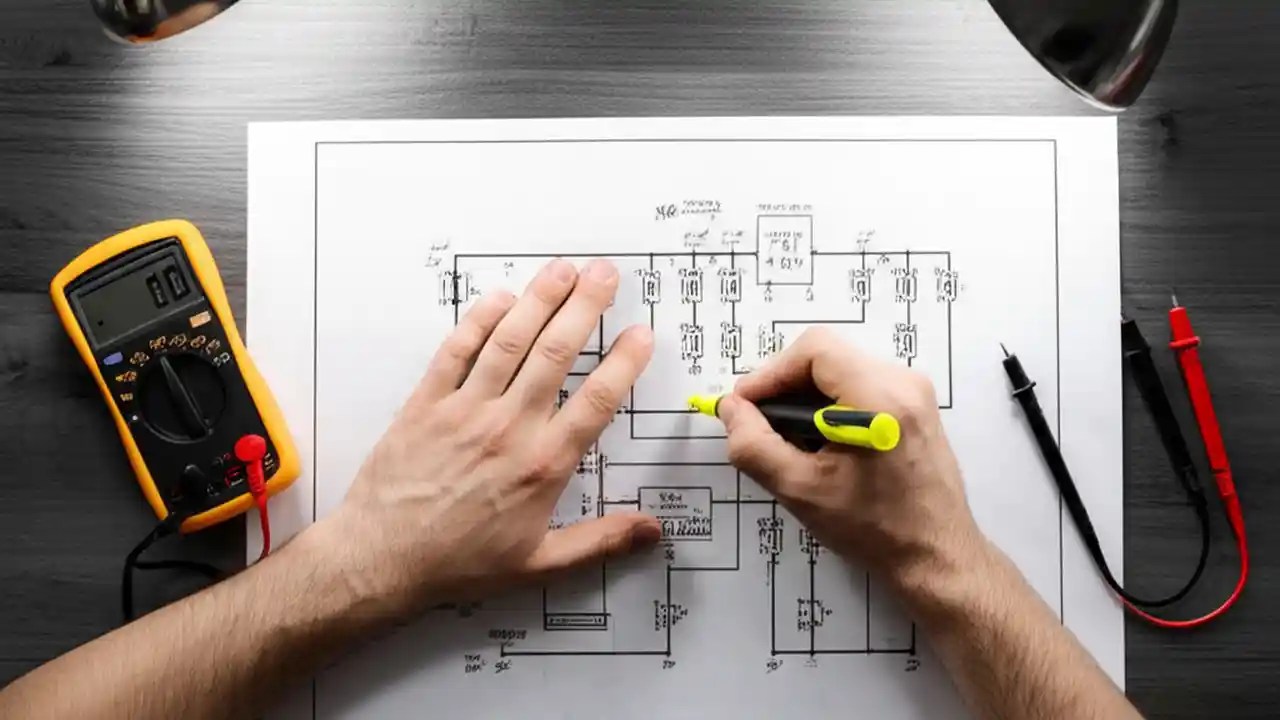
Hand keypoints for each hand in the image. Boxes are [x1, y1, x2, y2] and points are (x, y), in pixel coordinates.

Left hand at [315, 259, 661, 618]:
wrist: (383, 560)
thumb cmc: (459, 563)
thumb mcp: (539, 563)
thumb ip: (600, 542)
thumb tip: (650, 531)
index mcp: (542, 466)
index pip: (596, 402)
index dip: (623, 363)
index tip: (640, 335)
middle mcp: (508, 429)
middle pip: (556, 355)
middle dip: (585, 308)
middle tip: (605, 274)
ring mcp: (465, 411)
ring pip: (510, 342)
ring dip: (539, 301)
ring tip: (563, 270)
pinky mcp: (426, 404)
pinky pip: (456, 351)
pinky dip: (479, 321)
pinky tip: (501, 299)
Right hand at [717, 327, 980, 588]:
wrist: (935, 556)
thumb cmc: (873, 529)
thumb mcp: (800, 490)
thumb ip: (754, 445)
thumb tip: (731, 408)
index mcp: (881, 397)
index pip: (814, 349)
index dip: (770, 372)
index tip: (745, 406)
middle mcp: (904, 382)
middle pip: (827, 355)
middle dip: (785, 385)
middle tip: (760, 424)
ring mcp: (914, 391)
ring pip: (841, 369)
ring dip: (805, 396)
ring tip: (788, 439)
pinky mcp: (915, 405)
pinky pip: (860, 383)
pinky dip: (830, 403)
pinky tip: (819, 442)